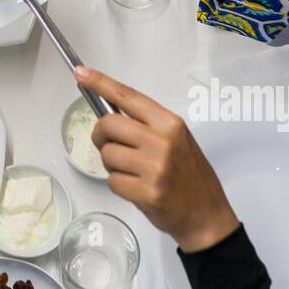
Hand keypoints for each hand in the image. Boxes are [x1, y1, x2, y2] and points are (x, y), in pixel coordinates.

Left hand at [76, 68, 239, 252]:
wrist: (206, 214)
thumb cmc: (190, 175)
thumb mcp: (177, 139)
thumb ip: (147, 125)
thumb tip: (110, 113)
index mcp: (169, 123)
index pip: (127, 96)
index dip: (100, 83)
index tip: (81, 74)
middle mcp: (162, 141)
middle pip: (108, 124)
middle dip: (101, 136)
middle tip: (110, 145)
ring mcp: (154, 167)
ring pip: (107, 154)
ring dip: (112, 165)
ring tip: (132, 172)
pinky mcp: (146, 192)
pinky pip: (112, 181)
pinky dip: (118, 185)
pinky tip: (136, 187)